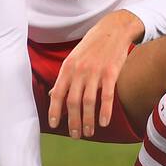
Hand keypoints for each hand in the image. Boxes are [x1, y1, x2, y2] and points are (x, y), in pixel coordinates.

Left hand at [48, 10, 142, 137]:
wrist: (114, 29)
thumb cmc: (93, 46)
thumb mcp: (74, 58)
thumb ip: (64, 78)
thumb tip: (52, 94)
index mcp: (67, 67)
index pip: (57, 93)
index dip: (55, 111)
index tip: (54, 125)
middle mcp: (79, 70)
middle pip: (73, 102)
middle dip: (73, 121)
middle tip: (75, 135)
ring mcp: (95, 72)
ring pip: (89, 102)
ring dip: (88, 120)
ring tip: (89, 133)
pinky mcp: (111, 72)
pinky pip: (106, 96)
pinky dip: (105, 111)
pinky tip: (103, 122)